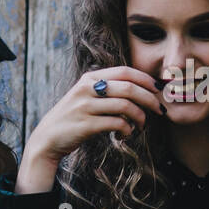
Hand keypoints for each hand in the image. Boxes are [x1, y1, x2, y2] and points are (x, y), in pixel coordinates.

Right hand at [20, 67, 167, 187]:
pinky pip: (117, 124)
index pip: (125, 71)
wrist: (48, 138)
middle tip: (160, 110)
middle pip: (129, 88)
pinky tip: (126, 134)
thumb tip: (142, 88)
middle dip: (150, 99)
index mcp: (90, 78)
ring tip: (142, 126)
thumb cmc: (74, 117)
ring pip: (126, 106)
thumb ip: (108, 89)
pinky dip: (127, 129)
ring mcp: (86, 106)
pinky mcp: (86, 125)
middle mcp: (87, 89)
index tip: (159, 89)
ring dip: (140, 117)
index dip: (146, 79)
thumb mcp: (87, 95)